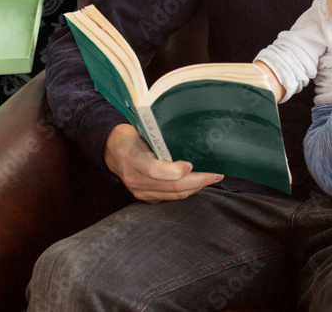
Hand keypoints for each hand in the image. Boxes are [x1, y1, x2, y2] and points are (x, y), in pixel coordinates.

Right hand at [104, 124, 221, 201]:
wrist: (115, 151)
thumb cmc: (135, 137)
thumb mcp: (145, 132)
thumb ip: (162, 141)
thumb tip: (193, 140)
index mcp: (134, 158)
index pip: (155, 170)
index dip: (176, 170)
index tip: (192, 164)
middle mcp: (135, 179)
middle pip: (171, 186)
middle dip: (198, 181)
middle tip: (216, 174)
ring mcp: (140, 192)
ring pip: (174, 195)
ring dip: (196, 187)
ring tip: (212, 178)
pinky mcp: (145, 198)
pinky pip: (170, 198)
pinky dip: (186, 191)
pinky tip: (198, 183)